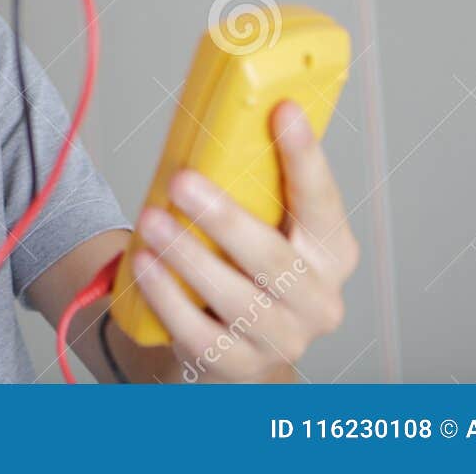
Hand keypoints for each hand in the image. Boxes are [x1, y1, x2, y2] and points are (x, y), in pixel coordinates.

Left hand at [130, 100, 360, 381]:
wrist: (232, 347)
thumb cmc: (244, 268)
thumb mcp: (262, 226)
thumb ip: (254, 184)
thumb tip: (222, 112)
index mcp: (332, 253)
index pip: (322, 201)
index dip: (304, 156)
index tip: (282, 110)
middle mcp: (317, 301)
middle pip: (271, 257)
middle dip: (224, 217)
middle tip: (182, 181)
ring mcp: (281, 339)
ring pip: (235, 295)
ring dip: (187, 255)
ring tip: (151, 220)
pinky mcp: (238, 366)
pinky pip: (199, 331)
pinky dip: (168, 296)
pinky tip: (144, 266)